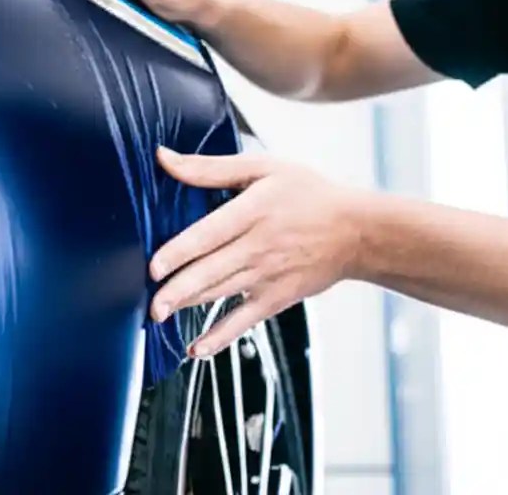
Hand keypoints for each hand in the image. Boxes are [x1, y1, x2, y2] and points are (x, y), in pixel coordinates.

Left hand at [149, 146, 370, 357]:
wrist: (356, 232)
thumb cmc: (307, 194)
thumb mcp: (262, 168)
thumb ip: (209, 168)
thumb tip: (164, 158)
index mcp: (252, 211)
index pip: (210, 234)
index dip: (180, 252)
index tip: (154, 267)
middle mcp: (258, 246)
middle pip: (211, 271)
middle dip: (177, 291)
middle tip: (151, 305)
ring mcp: (267, 276)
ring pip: (220, 294)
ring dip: (189, 307)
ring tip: (159, 316)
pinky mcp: (276, 298)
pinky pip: (243, 321)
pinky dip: (220, 338)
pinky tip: (197, 350)